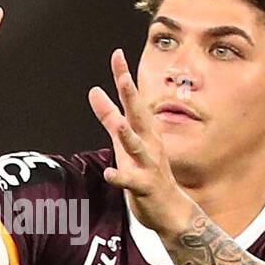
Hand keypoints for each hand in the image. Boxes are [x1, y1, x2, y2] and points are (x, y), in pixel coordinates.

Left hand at [88, 48, 191, 234]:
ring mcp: (148, 164)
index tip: (117, 54)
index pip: (132, 99)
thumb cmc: (146, 171)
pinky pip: (131, 181)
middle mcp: (149, 143)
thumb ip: (109, 116)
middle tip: (124, 77)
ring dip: (129, 135)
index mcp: (144, 130)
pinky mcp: (144, 186)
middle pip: (139, 116)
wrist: (170, 209)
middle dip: (132, 96)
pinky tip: (109, 174)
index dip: (124, 77)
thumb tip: (94, 90)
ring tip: (120, 123)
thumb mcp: (124, 141)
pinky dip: (120, 177)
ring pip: (138, 147)